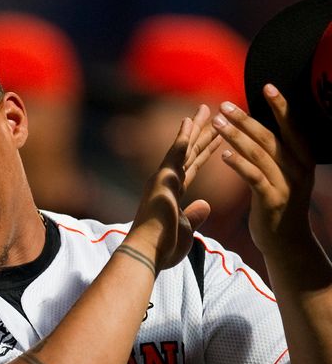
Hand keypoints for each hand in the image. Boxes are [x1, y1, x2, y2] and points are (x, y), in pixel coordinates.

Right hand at [128, 104, 219, 271]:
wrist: (147, 253)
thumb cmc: (163, 247)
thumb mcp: (186, 228)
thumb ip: (195, 214)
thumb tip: (206, 205)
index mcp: (172, 192)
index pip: (193, 165)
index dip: (205, 149)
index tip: (217, 135)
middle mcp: (165, 182)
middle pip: (189, 151)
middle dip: (201, 132)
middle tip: (211, 111)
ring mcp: (162, 180)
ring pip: (183, 148)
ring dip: (195, 128)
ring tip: (206, 109)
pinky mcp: (161, 181)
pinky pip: (174, 156)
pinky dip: (182, 138)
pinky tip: (190, 122)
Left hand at [212, 85, 314, 256]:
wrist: (287, 242)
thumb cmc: (279, 206)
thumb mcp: (284, 176)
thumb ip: (277, 155)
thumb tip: (262, 130)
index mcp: (302, 158)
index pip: (291, 126)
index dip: (281, 106)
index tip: (266, 86)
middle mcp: (298, 168)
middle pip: (271, 137)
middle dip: (246, 119)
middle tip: (224, 105)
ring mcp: (286, 184)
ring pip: (260, 154)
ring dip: (236, 137)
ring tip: (217, 124)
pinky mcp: (272, 200)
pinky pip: (254, 178)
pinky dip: (239, 164)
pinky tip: (223, 155)